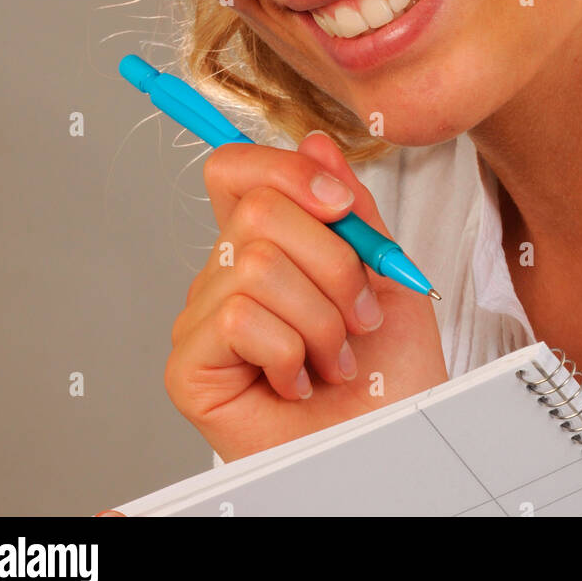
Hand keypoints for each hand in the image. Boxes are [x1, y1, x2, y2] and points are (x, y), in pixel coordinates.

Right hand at [164, 130, 447, 461]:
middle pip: (257, 210)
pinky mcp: (189, 369)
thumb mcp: (386, 268)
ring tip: (334, 357)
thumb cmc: (389, 369)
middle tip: (357, 316)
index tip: (339, 204)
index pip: (235, 170)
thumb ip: (350, 208)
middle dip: (332, 264)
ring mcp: (202, 320)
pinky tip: (299, 381)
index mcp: (265, 243)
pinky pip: (238, 318)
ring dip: (320, 319)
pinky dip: (290, 353)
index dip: (285, 169)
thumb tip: (315, 142)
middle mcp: (224, 275)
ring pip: (256, 265)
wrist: (392, 438)